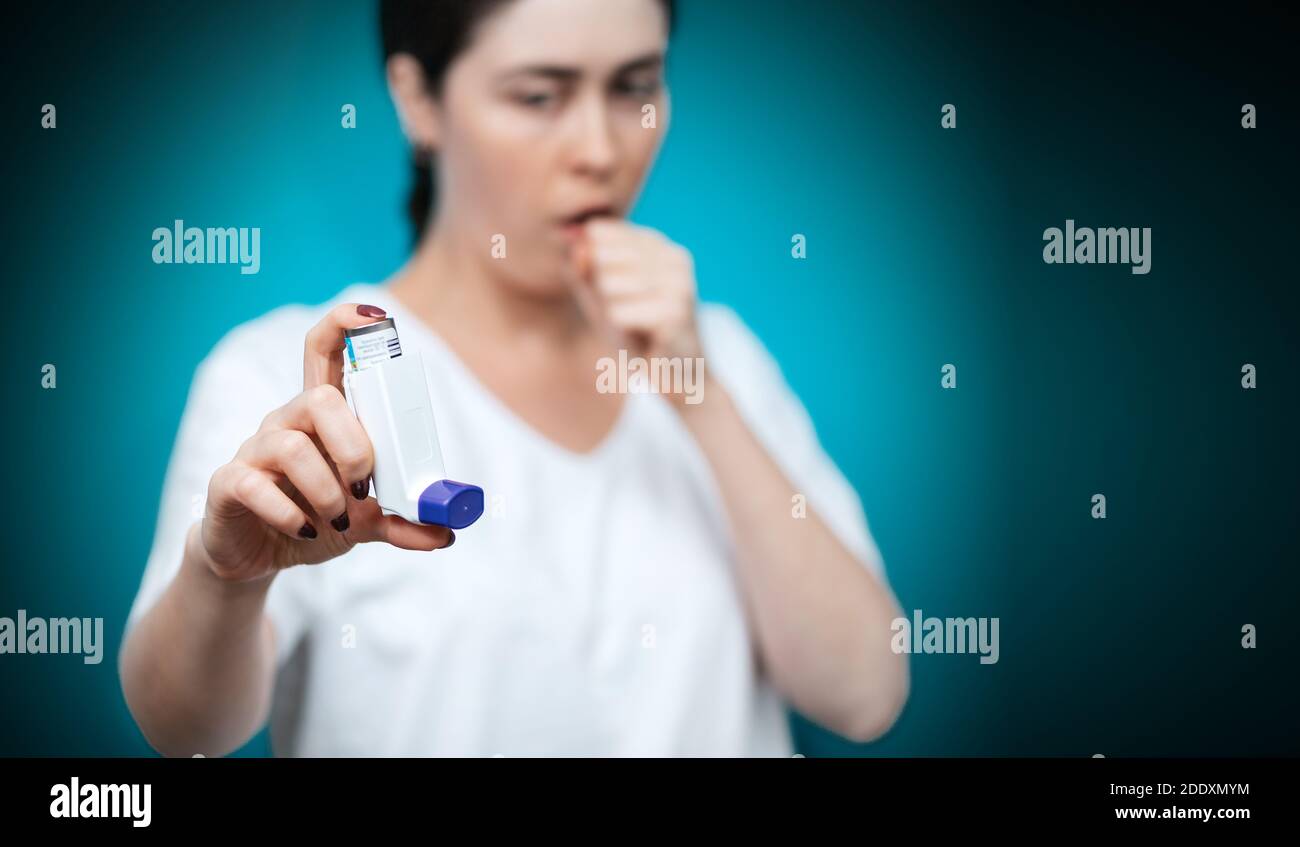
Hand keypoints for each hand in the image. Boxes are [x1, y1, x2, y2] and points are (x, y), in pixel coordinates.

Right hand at [198, 303, 452, 582]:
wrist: (257, 556)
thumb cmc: (312, 519)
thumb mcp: (366, 522)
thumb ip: (403, 521)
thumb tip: (447, 531)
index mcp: (322, 417)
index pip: (326, 351)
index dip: (345, 324)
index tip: (377, 318)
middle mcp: (287, 422)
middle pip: (319, 398)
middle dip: (354, 446)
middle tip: (363, 488)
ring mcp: (256, 450)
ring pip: (291, 446)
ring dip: (326, 490)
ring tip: (338, 519)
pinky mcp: (229, 483)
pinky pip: (255, 485)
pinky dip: (289, 513)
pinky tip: (305, 530)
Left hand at [568, 219, 701, 360]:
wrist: (674, 373)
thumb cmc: (635, 330)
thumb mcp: (601, 295)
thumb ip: (584, 268)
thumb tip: (578, 247)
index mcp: (657, 243)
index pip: (597, 233)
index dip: (591, 268)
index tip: (617, 293)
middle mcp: (673, 256)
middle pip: (600, 258)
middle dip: (602, 293)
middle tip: (627, 313)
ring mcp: (678, 282)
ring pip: (607, 284)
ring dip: (612, 312)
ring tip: (635, 324)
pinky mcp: (675, 313)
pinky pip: (617, 314)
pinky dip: (621, 331)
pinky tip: (644, 337)